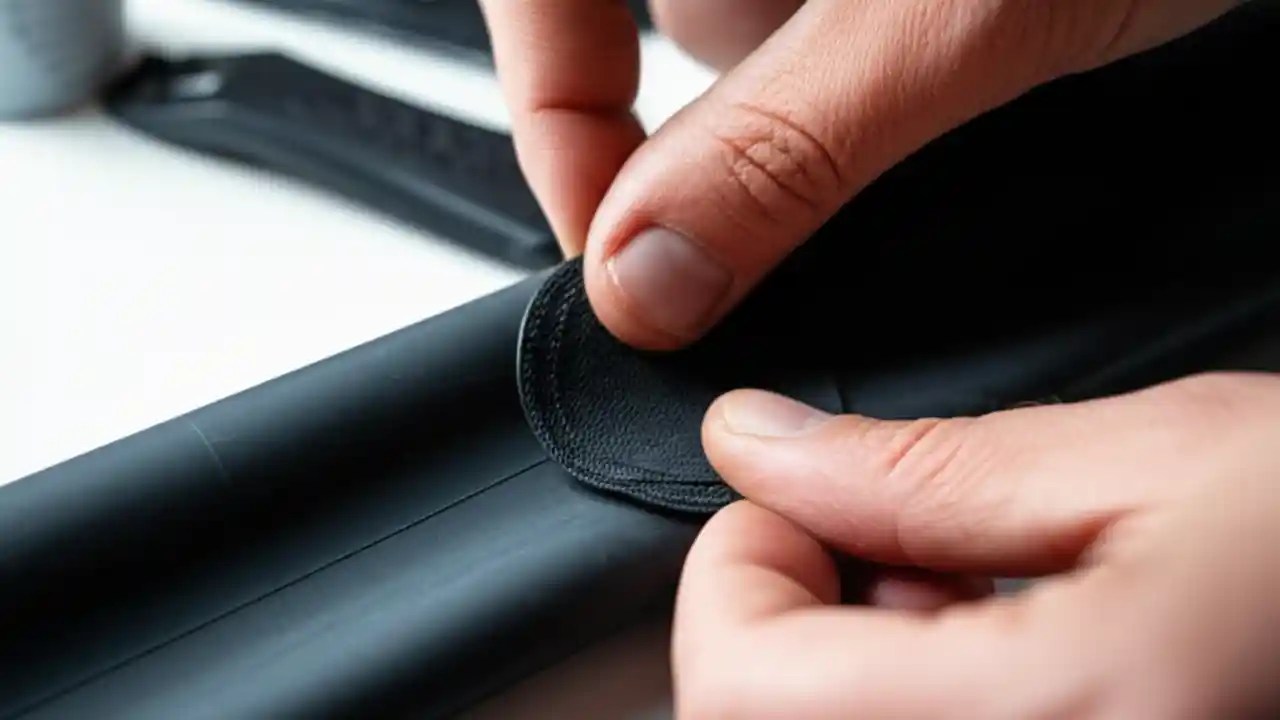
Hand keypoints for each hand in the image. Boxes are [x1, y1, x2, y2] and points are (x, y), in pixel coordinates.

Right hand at [478, 0, 1240, 349]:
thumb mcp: (952, 17)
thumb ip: (782, 150)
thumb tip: (645, 276)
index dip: (554, 123)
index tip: (626, 255)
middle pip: (630, 22)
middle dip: (703, 134)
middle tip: (784, 204)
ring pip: (735, 34)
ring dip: (795, 116)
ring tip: (916, 109)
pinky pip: (816, 35)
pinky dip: (851, 92)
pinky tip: (937, 90)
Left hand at [672, 371, 1279, 718]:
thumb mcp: (1159, 460)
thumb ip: (921, 470)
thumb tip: (756, 446)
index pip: (739, 684)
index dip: (746, 567)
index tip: (805, 500)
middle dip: (808, 622)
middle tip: (919, 546)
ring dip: (866, 671)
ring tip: (995, 603)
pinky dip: (924, 703)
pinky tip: (1025, 655)